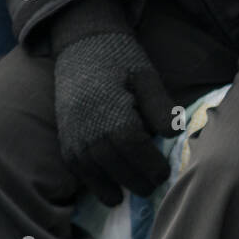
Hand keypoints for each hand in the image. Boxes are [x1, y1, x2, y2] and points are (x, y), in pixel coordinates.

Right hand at [53, 31, 176, 205]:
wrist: (82, 44)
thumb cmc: (121, 59)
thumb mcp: (147, 76)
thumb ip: (160, 107)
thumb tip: (174, 135)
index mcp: (114, 116)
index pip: (136, 152)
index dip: (152, 167)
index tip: (165, 175)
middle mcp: (90, 131)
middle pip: (116, 168)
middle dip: (137, 181)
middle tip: (153, 187)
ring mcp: (73, 136)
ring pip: (94, 174)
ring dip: (112, 188)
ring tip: (129, 194)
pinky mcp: (64, 137)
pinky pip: (77, 168)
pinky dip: (91, 182)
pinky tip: (106, 188)